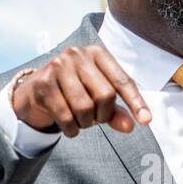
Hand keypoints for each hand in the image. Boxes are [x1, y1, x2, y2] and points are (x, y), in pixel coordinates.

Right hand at [12, 45, 151, 137]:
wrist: (35, 90)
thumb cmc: (73, 91)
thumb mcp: (97, 98)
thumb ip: (115, 111)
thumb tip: (130, 126)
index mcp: (97, 53)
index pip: (123, 80)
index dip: (136, 102)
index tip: (146, 121)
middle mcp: (78, 54)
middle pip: (105, 95)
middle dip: (103, 116)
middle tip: (96, 119)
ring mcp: (58, 66)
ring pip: (85, 108)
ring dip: (85, 124)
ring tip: (81, 121)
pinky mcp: (44, 83)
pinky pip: (66, 116)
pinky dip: (71, 129)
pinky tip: (70, 128)